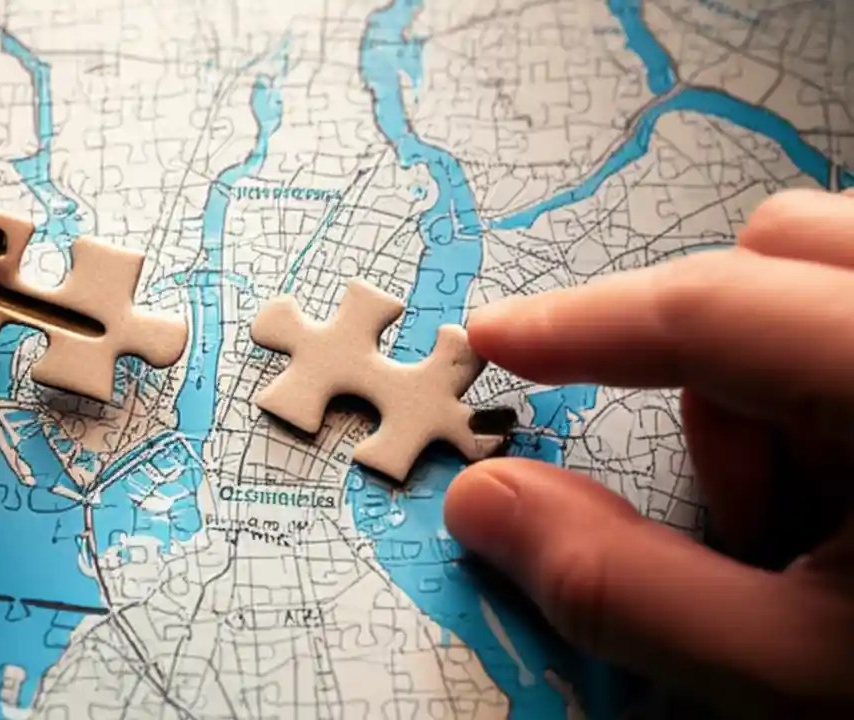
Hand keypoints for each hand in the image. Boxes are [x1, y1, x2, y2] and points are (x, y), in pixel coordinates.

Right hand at [445, 188, 853, 716]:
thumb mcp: (793, 674)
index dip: (581, 322)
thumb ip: (619, 588)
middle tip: (750, 511)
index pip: (712, 307)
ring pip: (828, 281)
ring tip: (835, 528)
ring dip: (785, 392)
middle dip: (720, 374)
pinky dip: (839, 391)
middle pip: (778, 253)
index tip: (497, 339)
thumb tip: (486, 504)